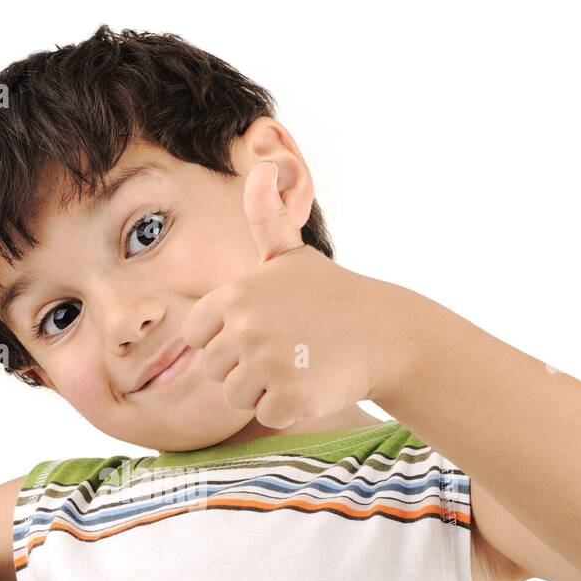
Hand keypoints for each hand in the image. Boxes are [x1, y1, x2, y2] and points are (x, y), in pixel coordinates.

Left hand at [180, 160, 417, 429]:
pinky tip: (312, 383)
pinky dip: (288, 408)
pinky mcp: (288, 398)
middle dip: (246, 367)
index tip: (259, 330)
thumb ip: (264, 218)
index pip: (196, 336)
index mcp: (234, 296)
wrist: (384, 333)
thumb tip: (263, 166)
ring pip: (237, 396)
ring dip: (266, 389)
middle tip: (288, 349)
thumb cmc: (331, 296)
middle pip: (215, 370)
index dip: (224, 338)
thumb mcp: (292, 255)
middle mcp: (245, 329)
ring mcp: (266, 365)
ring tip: (300, 364)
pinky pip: (266, 415)